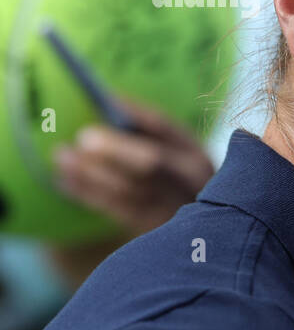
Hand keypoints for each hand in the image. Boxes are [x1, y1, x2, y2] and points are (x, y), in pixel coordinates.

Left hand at [52, 101, 213, 234]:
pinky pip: (115, 209)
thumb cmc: (167, 180)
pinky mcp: (152, 228)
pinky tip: (64, 180)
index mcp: (195, 153)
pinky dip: (87, 193)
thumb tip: (104, 105)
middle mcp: (192, 181)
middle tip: (84, 137)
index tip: (103, 98)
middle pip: (152, 162)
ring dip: (91, 171)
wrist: (187, 231)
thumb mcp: (171, 156)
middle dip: (116, 148)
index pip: (164, 126)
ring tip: (62, 155)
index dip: (133, 112)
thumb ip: (144, 135)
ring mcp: (175, 208)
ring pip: (128, 188)